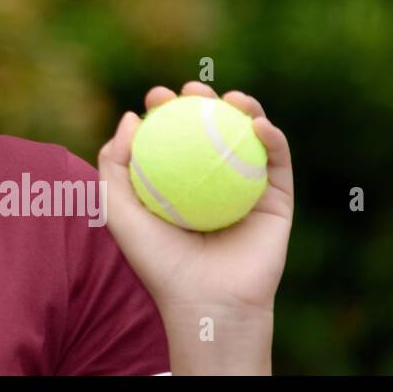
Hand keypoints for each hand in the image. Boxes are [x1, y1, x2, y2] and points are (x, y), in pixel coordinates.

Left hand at [96, 81, 293, 370]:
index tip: (157, 97)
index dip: (165, 108)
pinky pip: (278, 161)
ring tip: (231, 97)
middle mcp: (211, 180)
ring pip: (248, 136)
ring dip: (244, 106)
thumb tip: (129, 118)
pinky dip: (272, 136)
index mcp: (176, 180)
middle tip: (192, 90)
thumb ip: (114, 164)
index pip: (171, 134)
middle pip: (210, 127)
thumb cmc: (157, 261)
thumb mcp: (118, 210)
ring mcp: (246, 187)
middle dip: (202, 98)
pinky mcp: (277, 199)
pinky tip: (257, 123)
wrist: (207, 301)